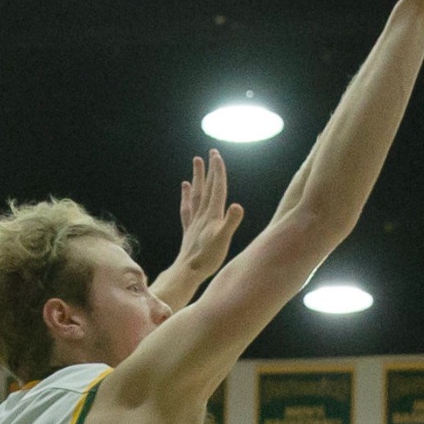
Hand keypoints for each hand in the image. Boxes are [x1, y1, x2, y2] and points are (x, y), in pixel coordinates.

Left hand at [173, 149, 244, 276]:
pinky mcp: (189, 229)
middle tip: (210, 152)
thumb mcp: (223, 241)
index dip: (218, 172)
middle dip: (209, 169)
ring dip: (197, 177)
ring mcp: (194, 221)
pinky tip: (185, 188)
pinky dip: (186, 196)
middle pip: (206, 187)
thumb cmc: (208, 259)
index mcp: (212, 215)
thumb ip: (230, 223)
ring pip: (196, 194)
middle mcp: (202, 215)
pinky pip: (187, 208)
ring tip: (196, 163)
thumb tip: (238, 205)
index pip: (217, 189)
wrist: (188, 272)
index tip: (217, 156)